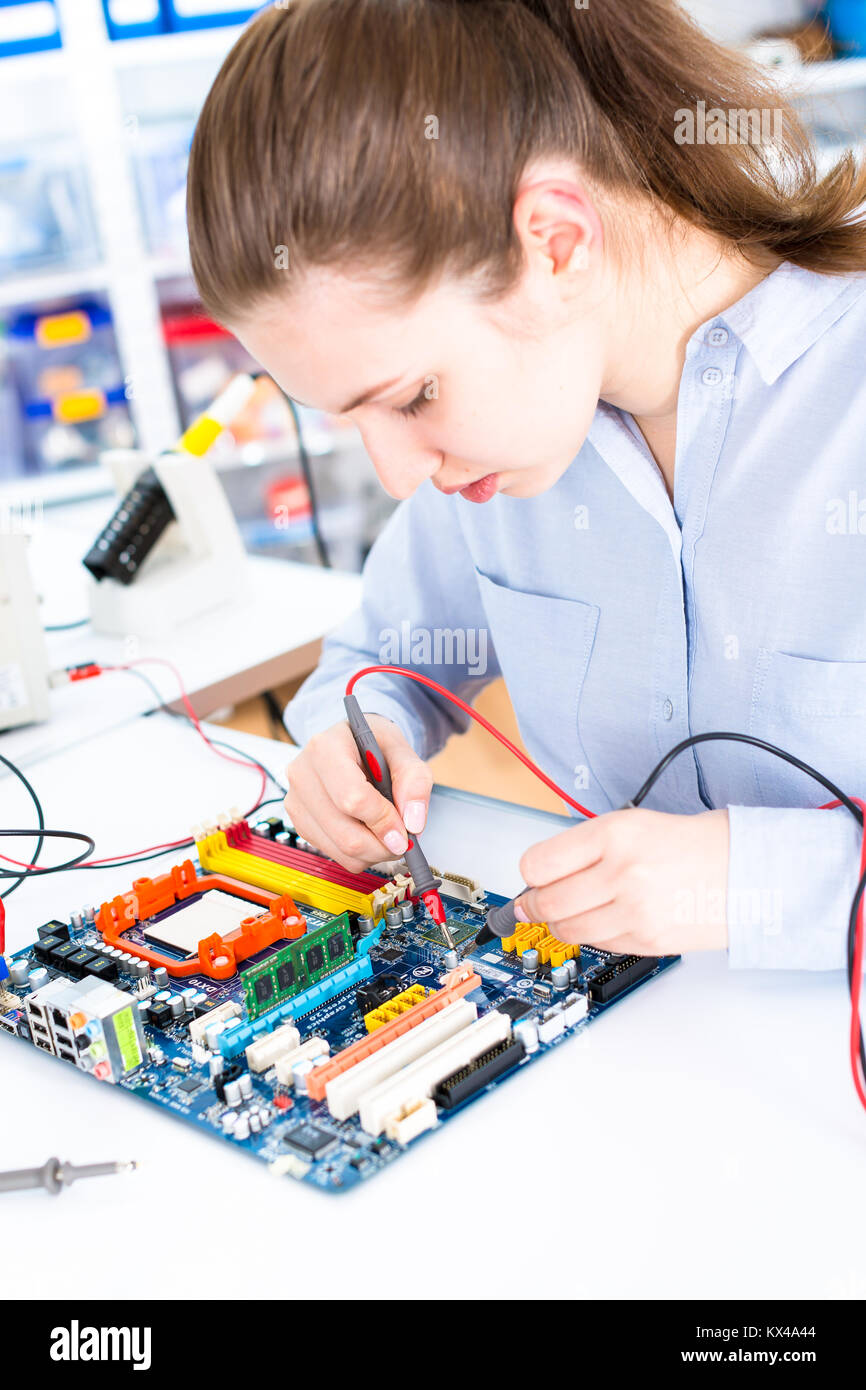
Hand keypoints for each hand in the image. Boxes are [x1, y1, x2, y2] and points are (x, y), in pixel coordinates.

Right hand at [284, 714, 431, 872]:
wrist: (353, 745)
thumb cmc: (374, 746)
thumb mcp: (402, 750)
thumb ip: (415, 781)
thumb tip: (413, 822)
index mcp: (326, 747)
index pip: (352, 797)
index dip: (383, 820)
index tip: (405, 829)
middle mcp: (303, 774)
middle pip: (346, 833)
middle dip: (383, 844)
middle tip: (403, 838)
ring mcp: (297, 802)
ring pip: (342, 850)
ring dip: (374, 852)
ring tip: (388, 833)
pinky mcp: (300, 824)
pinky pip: (336, 856)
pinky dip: (360, 854)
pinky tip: (368, 832)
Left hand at [514, 807, 729, 954]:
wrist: (745, 871)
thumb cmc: (690, 845)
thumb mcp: (632, 823)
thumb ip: (584, 847)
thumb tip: (538, 877)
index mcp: (615, 834)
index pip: (539, 864)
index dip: (530, 875)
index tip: (531, 879)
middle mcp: (623, 872)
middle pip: (547, 902)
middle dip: (535, 906)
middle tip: (535, 904)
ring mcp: (635, 911)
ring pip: (568, 929)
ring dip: (561, 924)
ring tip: (572, 911)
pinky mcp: (647, 942)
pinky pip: (599, 943)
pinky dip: (596, 934)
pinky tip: (610, 918)